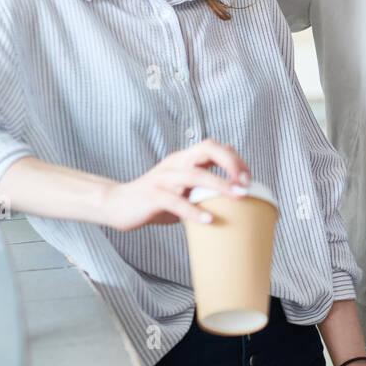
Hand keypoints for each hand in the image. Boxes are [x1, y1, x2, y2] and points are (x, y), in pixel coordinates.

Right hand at [99, 138, 250, 230]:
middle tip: (246, 183)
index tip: (248, 178)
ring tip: (239, 197)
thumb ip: (203, 187)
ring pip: (194, 173)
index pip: (214, 146)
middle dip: (230, 162)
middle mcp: (175, 163)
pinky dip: (193, 210)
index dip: (234, 158)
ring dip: (219, 184)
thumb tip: (233, 193)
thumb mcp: (183, 189)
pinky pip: (175, 201)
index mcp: (184, 159)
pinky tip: (208, 219)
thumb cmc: (156, 200)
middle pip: (207, 148)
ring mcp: (163, 178)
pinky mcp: (152, 195)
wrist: (117, 205)